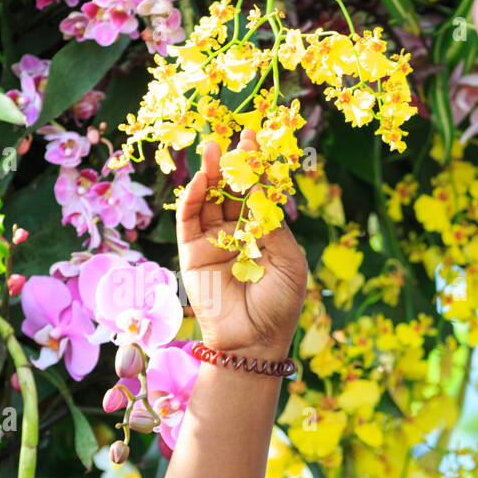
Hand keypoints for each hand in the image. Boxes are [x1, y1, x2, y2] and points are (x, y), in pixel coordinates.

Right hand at [176, 129, 308, 358]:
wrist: (253, 342)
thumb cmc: (279, 304)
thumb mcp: (288, 260)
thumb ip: (272, 224)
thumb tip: (260, 186)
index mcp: (266, 232)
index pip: (259, 192)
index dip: (258, 167)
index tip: (258, 138)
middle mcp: (238, 232)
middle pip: (233, 189)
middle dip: (234, 163)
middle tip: (236, 135)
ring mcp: (213, 240)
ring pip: (210, 199)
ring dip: (210, 172)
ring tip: (213, 148)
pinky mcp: (191, 252)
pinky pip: (189, 219)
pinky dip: (192, 197)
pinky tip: (200, 180)